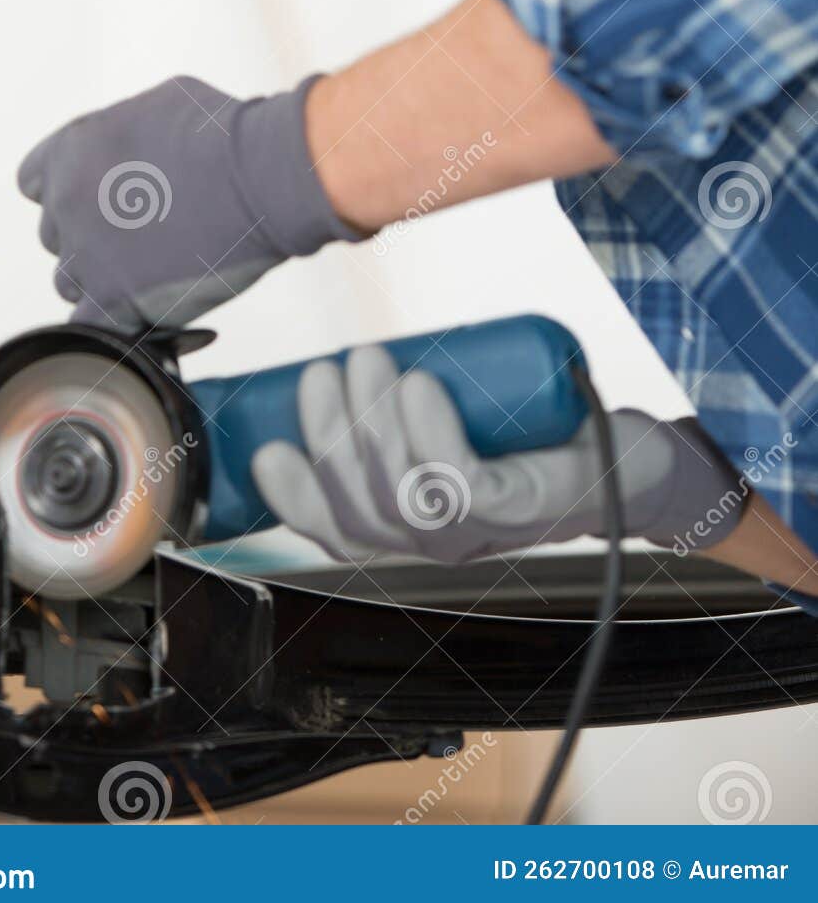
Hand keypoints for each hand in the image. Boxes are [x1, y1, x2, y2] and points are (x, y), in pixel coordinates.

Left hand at [17, 74, 362, 335]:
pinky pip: (91, 325)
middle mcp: (66, 203)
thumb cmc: (222, 136)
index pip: (34, 182)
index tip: (98, 199)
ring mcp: (87, 256)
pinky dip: (115, 320)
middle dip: (90, 236)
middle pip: (56, 235)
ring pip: (70, 282)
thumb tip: (123, 152)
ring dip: (101, 279)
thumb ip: (118, 136)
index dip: (67, 191)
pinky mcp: (115, 301)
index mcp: (69, 152)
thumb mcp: (155, 106)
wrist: (260, 177)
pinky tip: (144, 309)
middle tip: (140, 234)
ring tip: (151, 270)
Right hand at [251, 344, 742, 565]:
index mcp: (416, 529)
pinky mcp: (523, 504)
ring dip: (370, 423)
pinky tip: (419, 385)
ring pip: (399, 496)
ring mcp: (485, 530)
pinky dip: (428, 433)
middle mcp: (445, 543)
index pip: (338, 534)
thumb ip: (404, 412)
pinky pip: (457, 479)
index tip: (267, 447)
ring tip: (369, 358)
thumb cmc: (537, 436)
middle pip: (359, 513)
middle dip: (327, 436)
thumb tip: (338, 365)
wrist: (633, 456)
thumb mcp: (457, 425)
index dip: (293, 500)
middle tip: (328, 367)